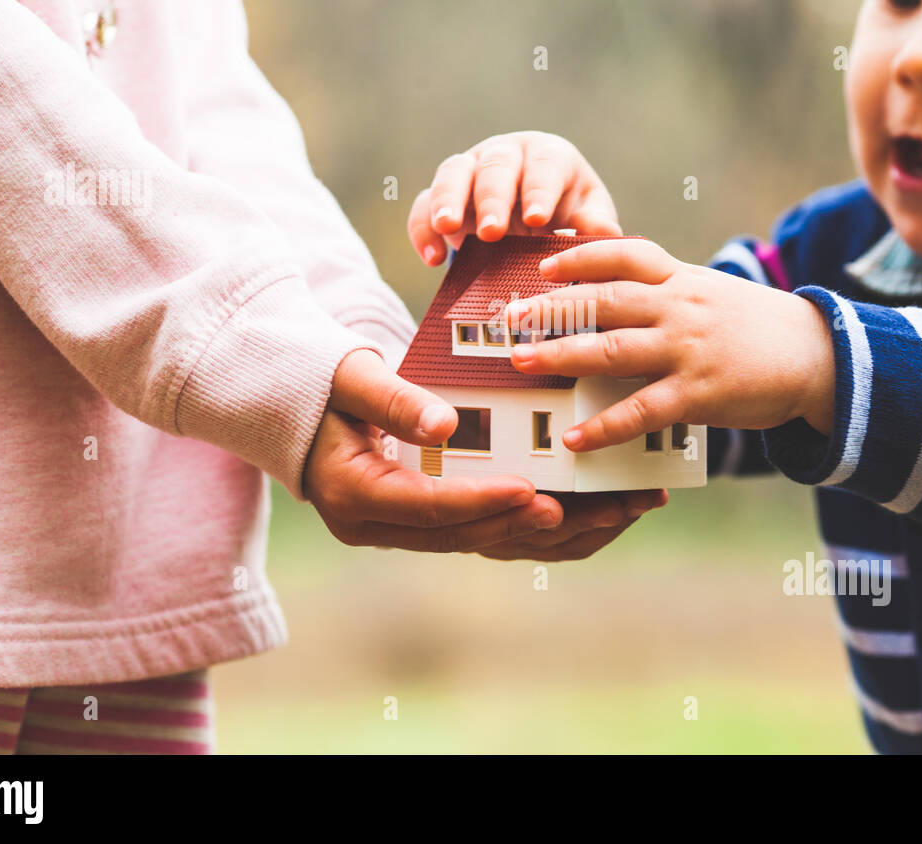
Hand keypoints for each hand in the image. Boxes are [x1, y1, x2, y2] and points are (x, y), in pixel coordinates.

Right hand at [305, 348, 666, 557]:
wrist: (298, 407)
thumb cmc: (323, 383)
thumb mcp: (351, 379)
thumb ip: (394, 400)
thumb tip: (445, 425)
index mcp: (357, 497)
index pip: (429, 508)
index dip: (482, 502)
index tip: (532, 491)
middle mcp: (382, 527)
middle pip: (470, 536)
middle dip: (540, 522)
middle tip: (603, 505)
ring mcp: (407, 532)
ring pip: (491, 544)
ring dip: (560, 531)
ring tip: (622, 509)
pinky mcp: (430, 524)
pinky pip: (493, 535)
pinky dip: (544, 526)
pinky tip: (598, 511)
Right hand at [408, 131, 620, 266]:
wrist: (537, 224)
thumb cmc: (569, 216)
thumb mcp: (588, 217)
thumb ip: (595, 224)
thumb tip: (604, 233)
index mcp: (548, 156)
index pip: (543, 164)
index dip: (539, 189)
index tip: (537, 219)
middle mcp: (506, 155)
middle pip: (495, 165)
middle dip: (492, 197)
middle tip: (492, 231)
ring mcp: (470, 171)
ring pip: (453, 173)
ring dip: (447, 200)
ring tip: (447, 228)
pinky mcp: (443, 196)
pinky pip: (423, 204)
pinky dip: (423, 228)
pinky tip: (432, 258)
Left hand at [500, 238, 836, 449]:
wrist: (818, 357)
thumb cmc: (753, 326)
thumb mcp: (709, 292)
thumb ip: (663, 290)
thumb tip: (607, 293)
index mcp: (681, 279)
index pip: (624, 255)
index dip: (581, 257)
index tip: (543, 264)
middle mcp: (679, 307)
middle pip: (605, 300)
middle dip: (552, 307)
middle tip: (510, 318)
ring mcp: (688, 350)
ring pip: (614, 349)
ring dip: (563, 355)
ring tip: (522, 362)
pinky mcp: (699, 394)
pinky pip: (641, 412)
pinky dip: (604, 426)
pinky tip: (575, 438)